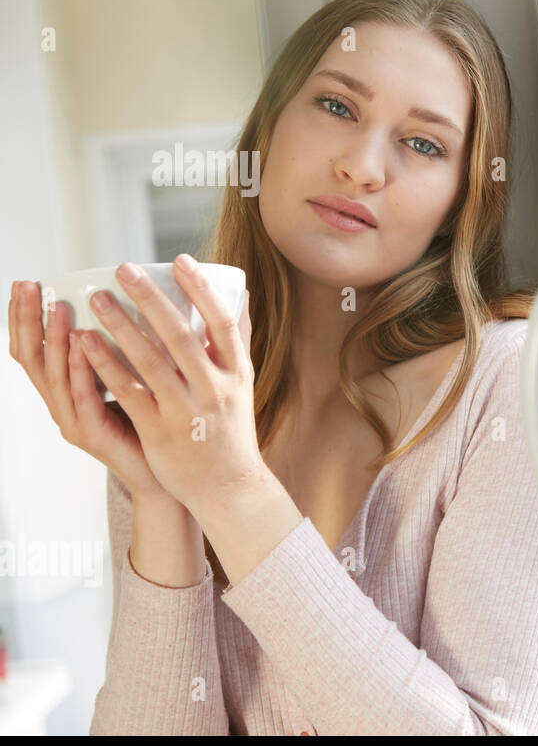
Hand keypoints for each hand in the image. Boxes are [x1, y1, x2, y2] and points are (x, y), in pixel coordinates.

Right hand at [8, 279, 171, 501]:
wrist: (169, 474)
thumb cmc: (154, 420)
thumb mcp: (133, 375)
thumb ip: (126, 344)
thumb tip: (141, 297)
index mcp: (67, 387)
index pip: (35, 347)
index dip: (25, 316)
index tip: (27, 281)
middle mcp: (62, 403)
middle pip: (32, 357)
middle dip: (27, 319)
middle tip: (28, 286)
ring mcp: (73, 421)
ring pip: (54, 376)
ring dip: (55, 338)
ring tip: (56, 307)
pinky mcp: (93, 435)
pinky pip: (83, 398)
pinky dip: (81, 370)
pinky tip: (83, 345)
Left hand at [75, 255, 263, 513]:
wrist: (228, 485)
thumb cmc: (231, 430)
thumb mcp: (242, 383)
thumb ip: (238, 340)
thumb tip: (240, 295)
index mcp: (236, 373)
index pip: (222, 324)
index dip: (202, 290)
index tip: (181, 260)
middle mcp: (214, 389)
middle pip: (180, 336)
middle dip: (150, 299)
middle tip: (124, 269)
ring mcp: (186, 411)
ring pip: (150, 362)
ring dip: (120, 326)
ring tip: (97, 298)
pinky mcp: (160, 431)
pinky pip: (129, 393)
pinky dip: (107, 366)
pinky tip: (86, 343)